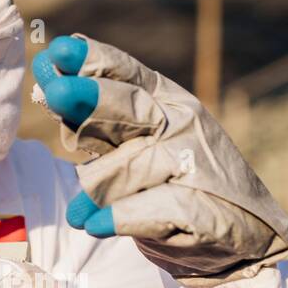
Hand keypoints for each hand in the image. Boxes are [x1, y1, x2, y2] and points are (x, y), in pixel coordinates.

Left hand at [32, 35, 287, 286]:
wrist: (237, 236)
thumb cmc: (169, 179)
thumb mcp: (136, 138)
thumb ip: (97, 116)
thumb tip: (50, 84)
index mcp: (164, 100)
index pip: (125, 73)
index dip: (90, 60)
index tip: (57, 50)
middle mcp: (180, 124)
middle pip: (127, 107)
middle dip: (89, 97)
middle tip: (55, 93)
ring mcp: (193, 164)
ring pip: (131, 164)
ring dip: (97, 189)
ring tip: (77, 213)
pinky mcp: (201, 208)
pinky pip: (150, 208)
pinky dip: (120, 217)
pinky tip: (95, 225)